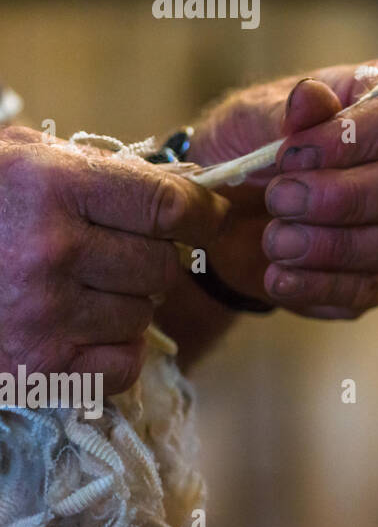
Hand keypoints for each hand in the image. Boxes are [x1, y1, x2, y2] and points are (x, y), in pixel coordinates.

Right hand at [0, 127, 229, 392]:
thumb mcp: (24, 156)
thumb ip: (102, 166)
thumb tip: (185, 186)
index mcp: (53, 187)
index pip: (169, 205)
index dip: (201, 212)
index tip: (205, 216)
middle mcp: (51, 251)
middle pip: (162, 265)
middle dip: (154, 257)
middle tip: (119, 252)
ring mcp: (41, 315)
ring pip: (144, 314)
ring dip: (129, 303)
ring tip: (84, 288)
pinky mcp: (31, 370)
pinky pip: (122, 366)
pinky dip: (115, 351)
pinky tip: (84, 329)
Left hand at [188, 59, 377, 318]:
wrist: (231, 206)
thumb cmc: (254, 143)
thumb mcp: (253, 116)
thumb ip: (285, 109)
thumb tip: (311, 98)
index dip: (350, 140)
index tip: (291, 155)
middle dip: (343, 198)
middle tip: (280, 200)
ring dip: (335, 246)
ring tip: (275, 242)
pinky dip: (326, 286)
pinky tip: (281, 278)